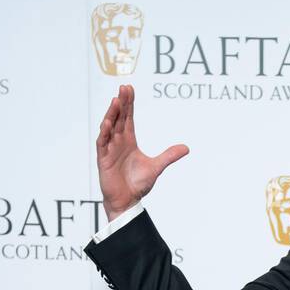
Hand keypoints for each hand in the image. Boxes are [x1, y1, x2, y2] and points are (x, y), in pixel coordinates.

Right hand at [96, 83, 188, 219]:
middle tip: (124, 88)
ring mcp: (109, 149)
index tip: (130, 88)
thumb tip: (186, 148)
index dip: (129, 104)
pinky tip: (108, 123)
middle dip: (121, 103)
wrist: (127, 201)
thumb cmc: (137, 184)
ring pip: (109, 127)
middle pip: (118, 118)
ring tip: (116, 101)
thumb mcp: (156, 167)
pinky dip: (105, 133)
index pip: (128, 118)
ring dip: (112, 114)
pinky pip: (102, 143)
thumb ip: (169, 156)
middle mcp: (118, 141)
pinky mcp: (103, 159)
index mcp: (128, 141)